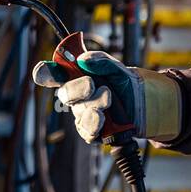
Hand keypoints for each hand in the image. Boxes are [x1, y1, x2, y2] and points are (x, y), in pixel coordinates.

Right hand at [32, 51, 181, 144]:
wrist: (144, 104)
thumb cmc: (125, 84)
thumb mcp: (117, 68)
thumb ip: (101, 61)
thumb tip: (84, 59)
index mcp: (77, 77)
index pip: (54, 75)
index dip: (45, 73)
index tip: (45, 71)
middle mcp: (76, 97)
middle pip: (65, 94)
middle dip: (77, 88)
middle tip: (91, 84)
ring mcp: (83, 115)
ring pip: (79, 112)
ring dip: (93, 105)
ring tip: (109, 99)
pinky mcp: (92, 132)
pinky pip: (87, 131)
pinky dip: (94, 124)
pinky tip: (102, 118)